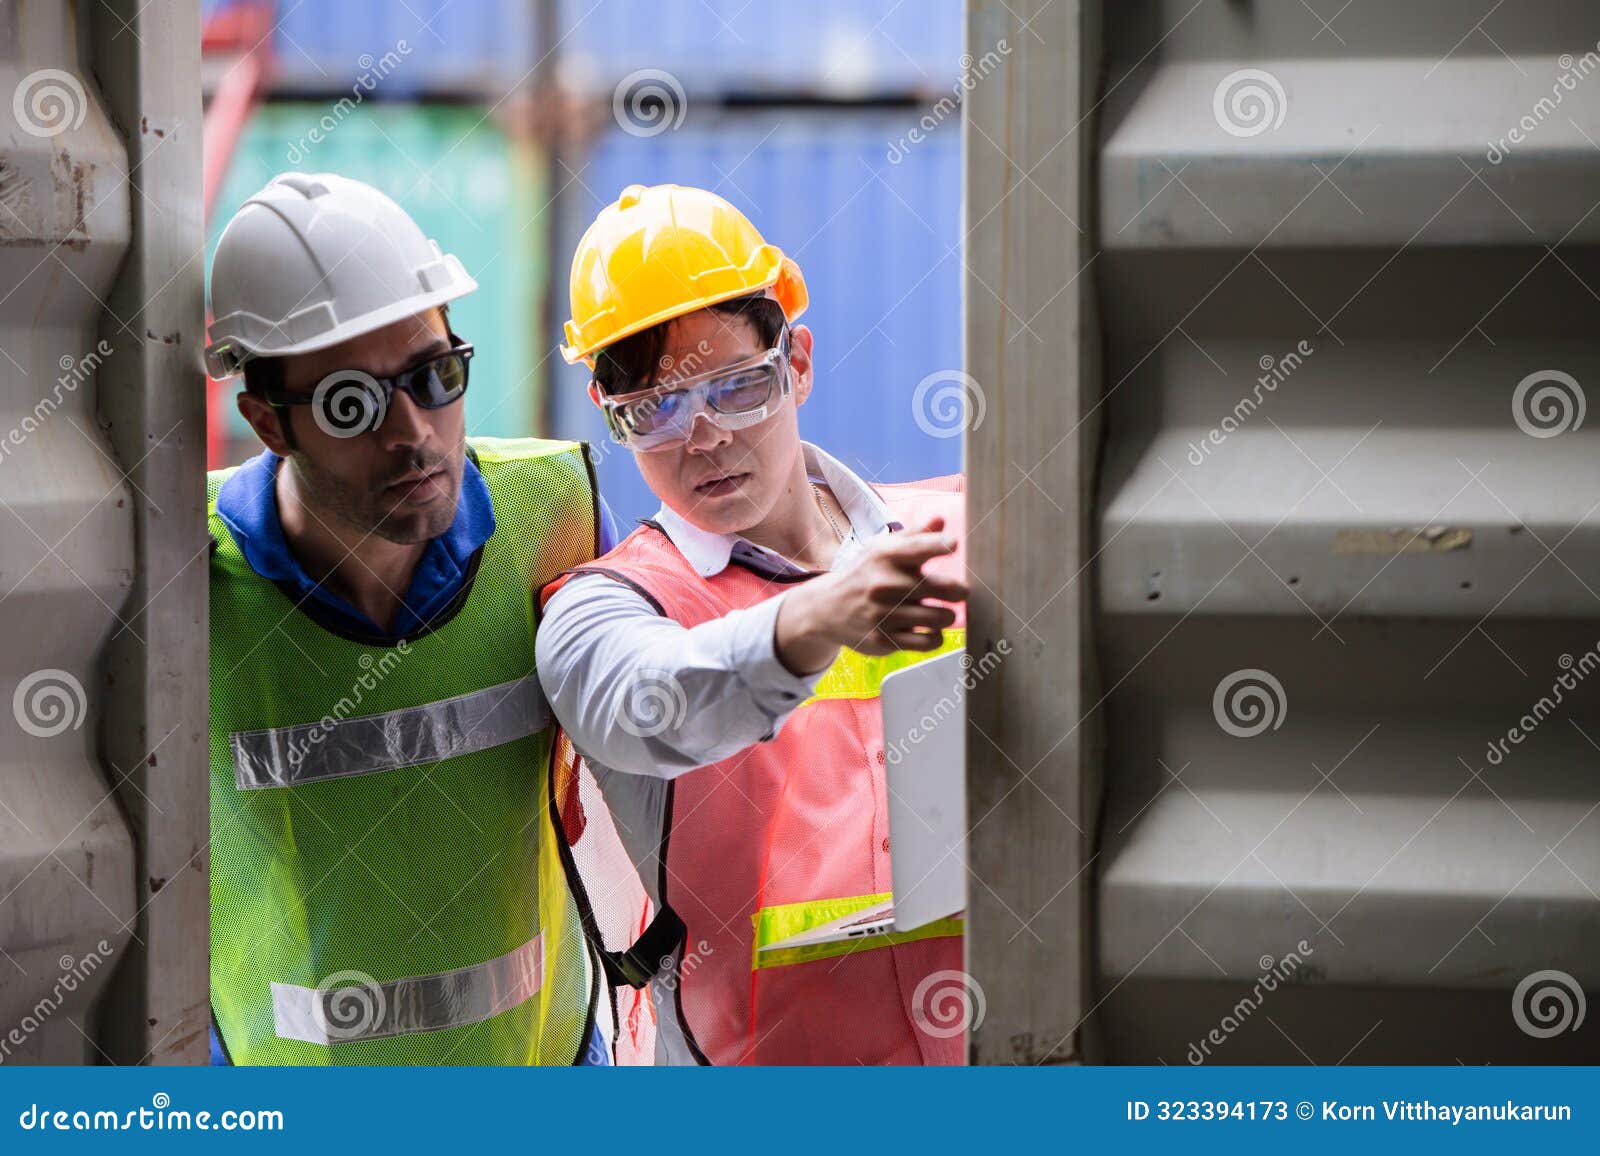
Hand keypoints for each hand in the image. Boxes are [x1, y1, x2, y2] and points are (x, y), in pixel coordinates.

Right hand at [774, 515, 968, 674]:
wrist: (826, 609)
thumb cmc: (864, 575)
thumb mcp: (881, 550)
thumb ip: (914, 536)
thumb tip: (941, 521)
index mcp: (885, 556)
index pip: (919, 547)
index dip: (941, 544)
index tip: (953, 544)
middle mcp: (884, 584)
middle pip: (943, 588)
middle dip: (959, 591)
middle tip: (960, 592)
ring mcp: (883, 614)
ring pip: (939, 618)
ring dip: (948, 616)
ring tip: (944, 612)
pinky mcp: (884, 640)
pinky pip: (927, 642)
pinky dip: (936, 636)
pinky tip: (932, 630)